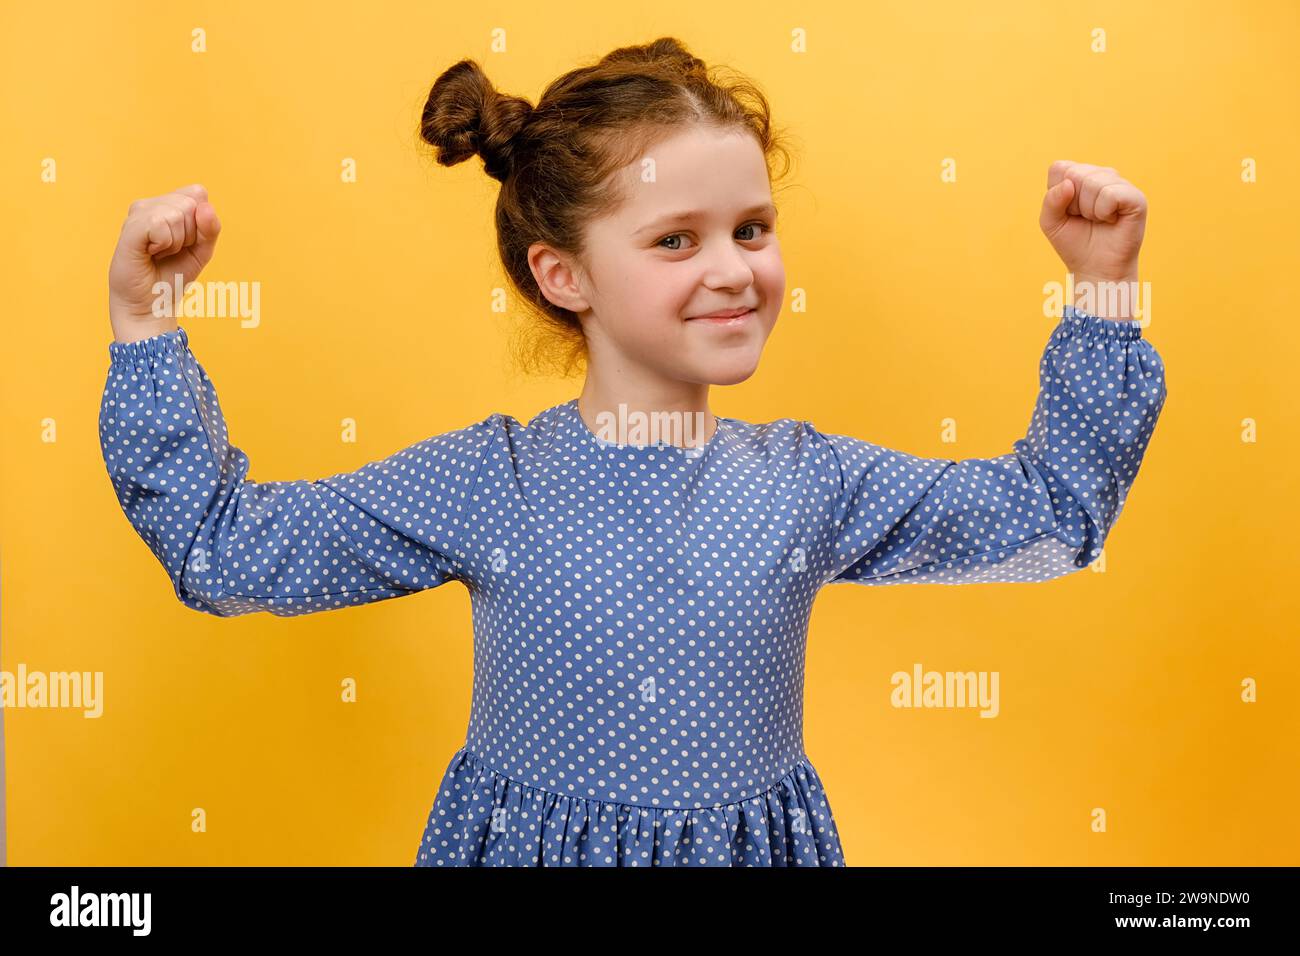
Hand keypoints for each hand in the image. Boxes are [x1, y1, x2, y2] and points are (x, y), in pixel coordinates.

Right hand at [108, 184, 220, 342]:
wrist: (152, 302)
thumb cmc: (173, 274)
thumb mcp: (202, 250)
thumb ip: (210, 228)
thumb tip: (205, 207)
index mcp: (167, 204)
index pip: (198, 193)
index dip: (200, 222)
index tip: (187, 242)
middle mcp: (150, 204)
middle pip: (190, 203)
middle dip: (189, 234)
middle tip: (171, 250)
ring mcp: (137, 214)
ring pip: (176, 214)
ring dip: (176, 241)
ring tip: (159, 252)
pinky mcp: (129, 227)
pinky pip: (159, 224)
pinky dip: (164, 243)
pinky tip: (150, 252)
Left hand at [1039, 161, 1145, 290]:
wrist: (1096, 268)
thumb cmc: (1075, 243)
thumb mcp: (1051, 222)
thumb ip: (1050, 201)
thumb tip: (1069, 183)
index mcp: (1081, 176)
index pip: (1060, 168)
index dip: (1057, 195)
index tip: (1068, 211)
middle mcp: (1102, 175)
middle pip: (1074, 174)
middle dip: (1072, 204)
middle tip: (1084, 218)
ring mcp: (1120, 184)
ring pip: (1092, 182)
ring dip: (1088, 210)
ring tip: (1098, 220)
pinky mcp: (1135, 197)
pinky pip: (1110, 194)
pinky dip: (1103, 212)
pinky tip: (1111, 220)